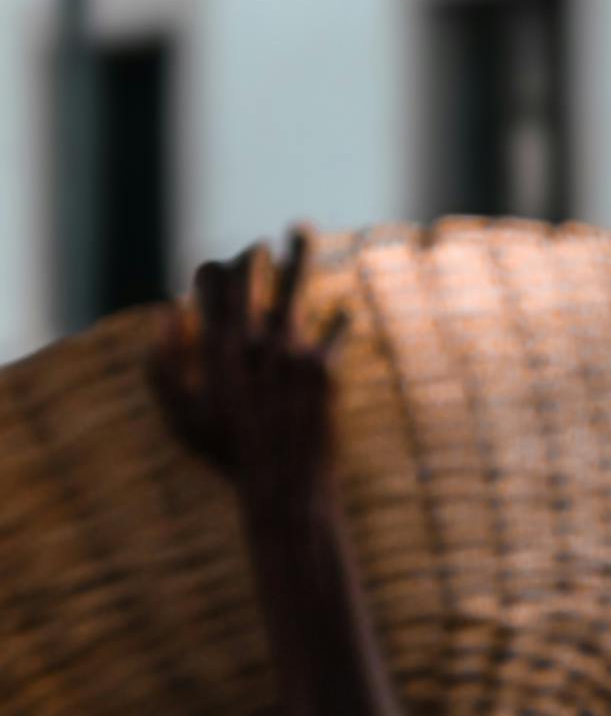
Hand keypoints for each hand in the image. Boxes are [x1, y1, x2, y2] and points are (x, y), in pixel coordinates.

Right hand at [150, 232, 339, 523]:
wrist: (284, 486)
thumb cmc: (228, 455)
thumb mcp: (178, 415)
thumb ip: (161, 365)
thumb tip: (168, 313)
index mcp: (216, 345)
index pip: (211, 280)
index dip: (213, 269)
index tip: (217, 273)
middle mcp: (254, 339)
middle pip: (252, 272)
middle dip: (254, 255)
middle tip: (259, 249)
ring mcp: (292, 350)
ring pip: (296, 284)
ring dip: (299, 252)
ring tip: (301, 229)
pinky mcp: (325, 367)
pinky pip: (335, 328)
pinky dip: (338, 318)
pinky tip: (343, 311)